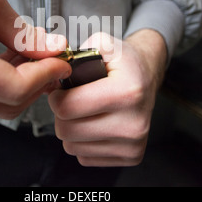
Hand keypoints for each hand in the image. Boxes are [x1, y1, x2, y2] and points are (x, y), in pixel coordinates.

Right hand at [0, 0, 70, 118]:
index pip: (10, 90)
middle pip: (3, 106)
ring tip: (33, 56)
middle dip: (35, 84)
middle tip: (53, 59)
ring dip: (19, 85)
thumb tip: (54, 50)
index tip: (62, 60)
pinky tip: (10, 60)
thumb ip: (22, 32)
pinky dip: (0, 84)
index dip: (44, 77)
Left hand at [48, 30, 166, 165]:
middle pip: (67, 131)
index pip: (68, 107)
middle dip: (61, 114)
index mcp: (127, 92)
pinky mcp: (131, 156)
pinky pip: (85, 157)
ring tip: (83, 112)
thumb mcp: (104, 43)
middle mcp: (134, 122)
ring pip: (72, 147)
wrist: (148, 77)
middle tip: (70, 102)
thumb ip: (76, 52)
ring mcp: (134, 143)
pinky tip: (94, 125)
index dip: (56, 97)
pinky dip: (83, 142)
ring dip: (71, 130)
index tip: (60, 92)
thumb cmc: (124, 63)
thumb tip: (53, 70)